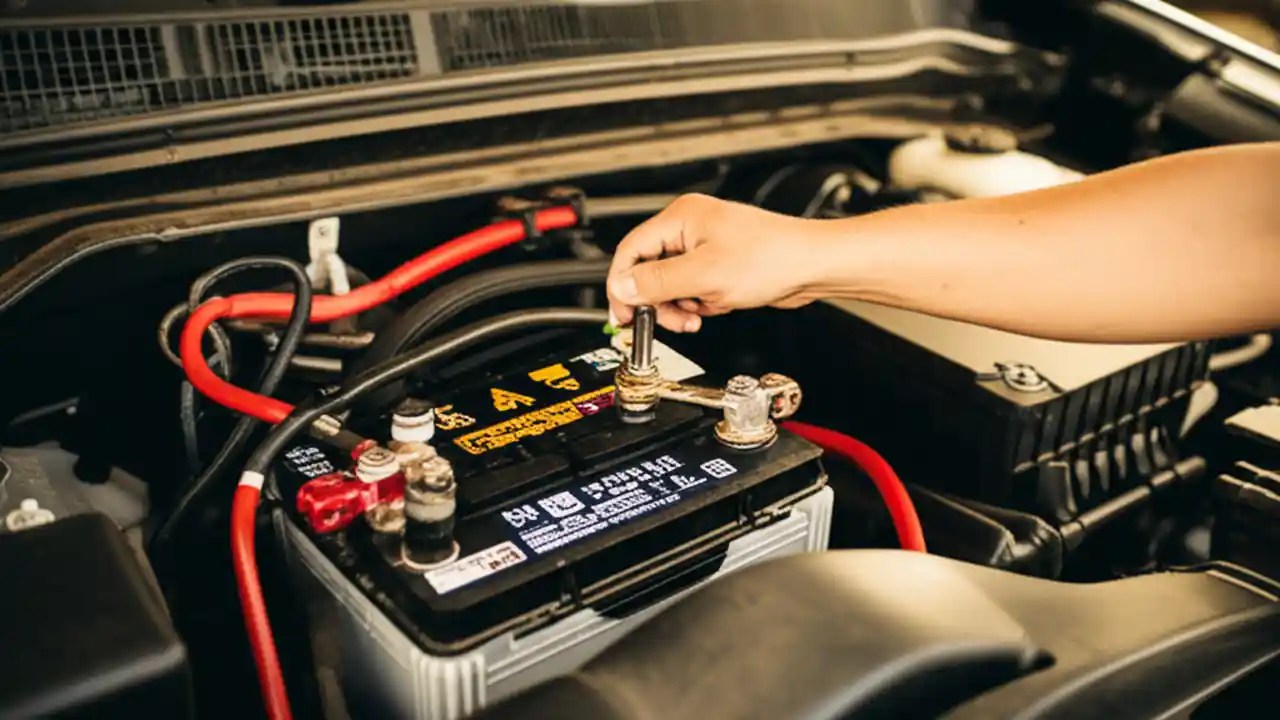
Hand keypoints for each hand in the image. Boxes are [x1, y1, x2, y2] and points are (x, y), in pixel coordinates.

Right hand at [606, 194, 822, 331]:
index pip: (631, 251)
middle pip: (649, 271)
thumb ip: (657, 283)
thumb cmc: (772, 257)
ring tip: (700, 312)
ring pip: (671, 285)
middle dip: (659, 300)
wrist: (811, 266)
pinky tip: (719, 304)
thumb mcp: (704, 275)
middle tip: (671, 319)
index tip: (623, 313)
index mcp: (680, 219)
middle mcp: (689, 229)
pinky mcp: (719, 265)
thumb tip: (622, 287)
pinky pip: (693, 290)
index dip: (622, 284)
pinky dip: (701, 304)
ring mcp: (705, 248)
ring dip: (682, 306)